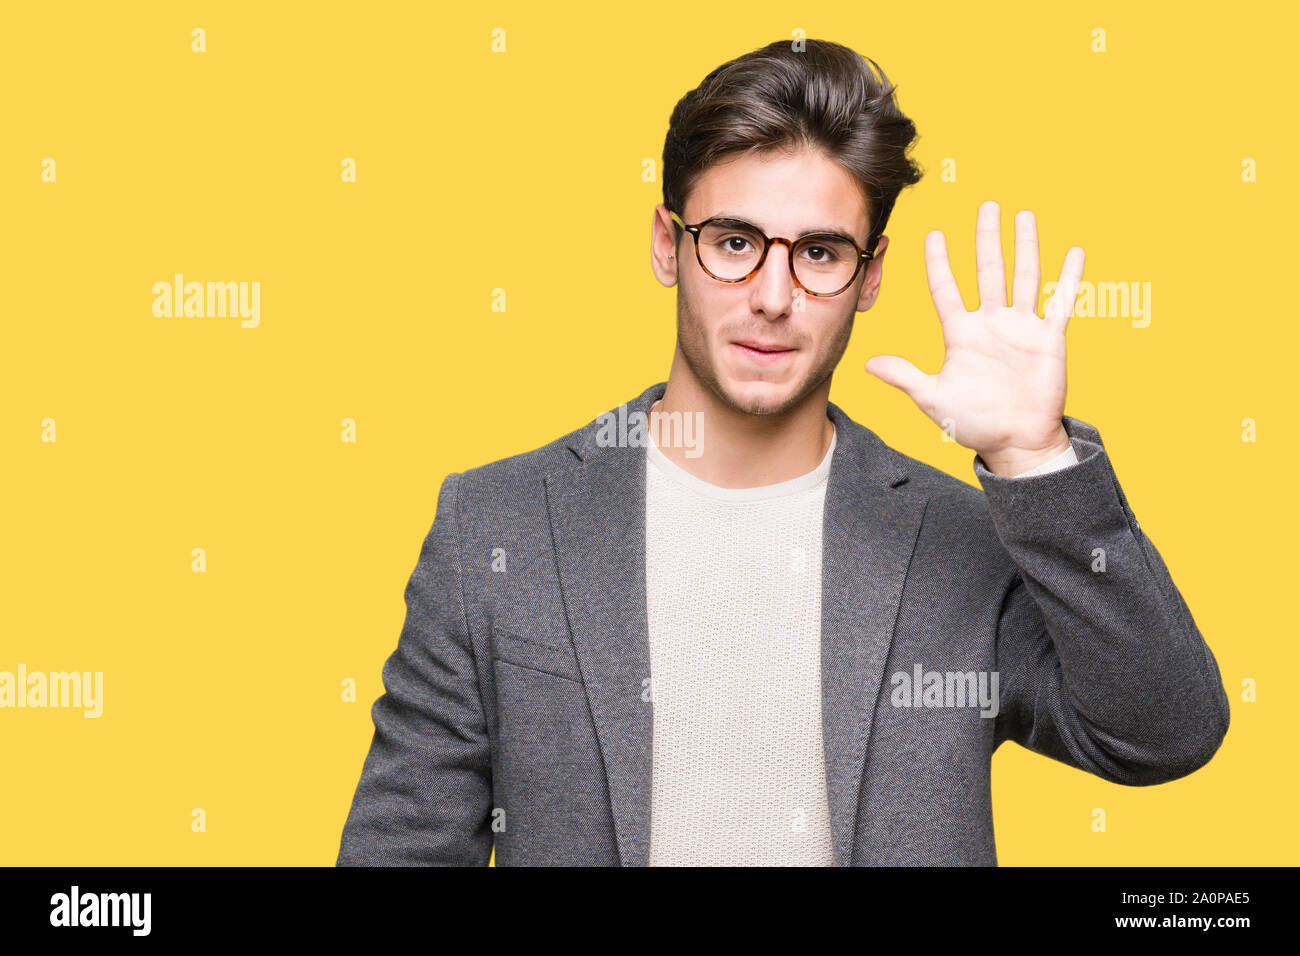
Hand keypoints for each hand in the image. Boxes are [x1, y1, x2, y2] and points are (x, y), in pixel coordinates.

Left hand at [864, 200, 1084, 476]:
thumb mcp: (933, 398)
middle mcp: (991, 323)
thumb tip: (868, 363)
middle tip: (987, 205)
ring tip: (1023, 215)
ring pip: (1023, 276)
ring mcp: (1021, 328)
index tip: (933, 233)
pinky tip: (1073, 251)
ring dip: (1024, 246)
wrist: (1015, 443)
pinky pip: (1061, 302)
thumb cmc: (974, 423)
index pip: (946, 289)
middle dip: (987, 238)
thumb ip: (905, 376)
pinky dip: (1068, 278)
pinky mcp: (1049, 339)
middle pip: (987, 271)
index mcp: (961, 334)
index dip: (939, 263)